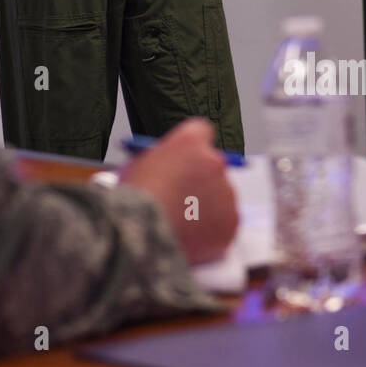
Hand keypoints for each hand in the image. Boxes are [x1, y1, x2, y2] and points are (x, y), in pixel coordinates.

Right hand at [119, 118, 237, 265]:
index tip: (185, 159)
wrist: (142, 233)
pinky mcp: (231, 222)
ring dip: (205, 205)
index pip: (201, 131)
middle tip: (181, 197)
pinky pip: (224, 223)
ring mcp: (226, 193)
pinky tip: (190, 235)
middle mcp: (214, 162)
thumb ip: (158, 159)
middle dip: (200, 180)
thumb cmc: (134, 198)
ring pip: (220, 196)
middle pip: (213, 166)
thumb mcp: (137, 164)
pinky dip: (211, 229)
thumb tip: (164, 166)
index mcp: (190, 142)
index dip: (191, 147)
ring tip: (180, 221)